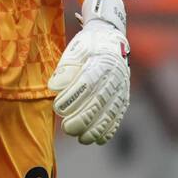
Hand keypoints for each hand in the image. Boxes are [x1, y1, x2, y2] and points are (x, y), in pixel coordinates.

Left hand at [48, 0, 129, 143]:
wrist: (110, 37)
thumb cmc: (87, 45)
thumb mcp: (74, 49)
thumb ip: (65, 68)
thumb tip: (54, 87)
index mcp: (101, 60)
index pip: (87, 81)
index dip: (73, 97)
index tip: (58, 108)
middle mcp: (115, 75)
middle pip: (100, 100)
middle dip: (83, 118)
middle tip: (67, 129)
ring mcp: (121, 87)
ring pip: (110, 111)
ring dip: (96, 128)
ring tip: (81, 138)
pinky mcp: (124, 96)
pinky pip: (118, 115)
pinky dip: (109, 128)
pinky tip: (98, 139)